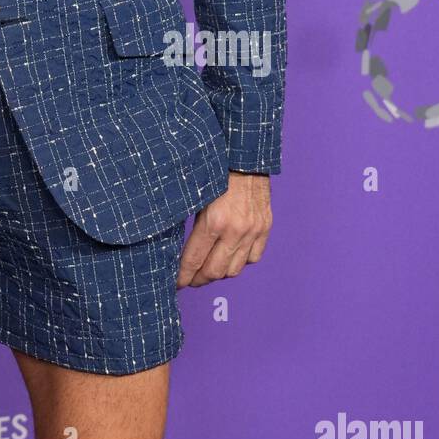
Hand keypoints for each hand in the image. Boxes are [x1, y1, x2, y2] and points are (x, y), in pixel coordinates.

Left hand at [177, 172, 271, 287]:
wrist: (245, 155)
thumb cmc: (215, 170)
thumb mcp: (194, 194)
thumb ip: (188, 221)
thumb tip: (174, 245)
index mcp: (214, 221)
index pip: (194, 261)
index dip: (182, 276)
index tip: (175, 283)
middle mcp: (236, 230)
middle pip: (214, 271)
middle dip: (197, 279)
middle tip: (188, 280)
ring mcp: (253, 231)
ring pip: (234, 270)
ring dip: (218, 273)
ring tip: (206, 270)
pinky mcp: (265, 228)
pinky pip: (253, 258)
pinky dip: (240, 262)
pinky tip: (229, 257)